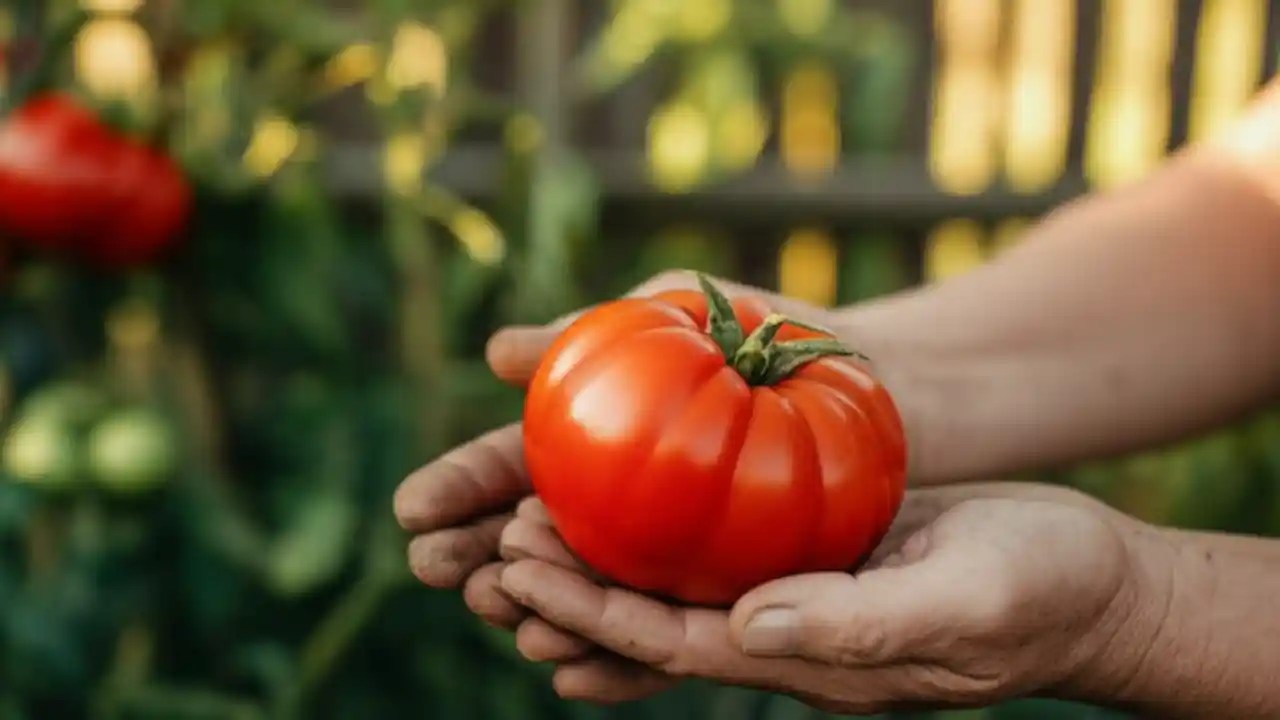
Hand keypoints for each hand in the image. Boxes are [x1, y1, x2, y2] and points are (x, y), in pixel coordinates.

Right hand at [393, 271, 843, 630]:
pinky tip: (574, 673)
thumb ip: (600, 330)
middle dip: (481, 555)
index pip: (515, 466)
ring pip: (592, 590)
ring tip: (503, 617)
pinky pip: (669, 628)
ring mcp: (676, 546)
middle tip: (439, 571)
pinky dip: (619, 655)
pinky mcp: (731, 586)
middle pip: (538, 534)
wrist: (886, 377)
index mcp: (602, 431)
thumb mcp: (687, 309)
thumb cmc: (782, 327)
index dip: (462, 489)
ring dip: (540, 607)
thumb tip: (494, 354)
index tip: (411, 509)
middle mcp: (627, 497)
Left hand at [495, 483, 1175, 713]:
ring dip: (611, 550)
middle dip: (576, 582)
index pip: (671, 642)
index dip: (591, 610)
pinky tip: (638, 486)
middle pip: (658, 614)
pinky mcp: (824, 546)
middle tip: (500, 531)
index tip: (519, 568)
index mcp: (807, 658)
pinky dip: (672, 519)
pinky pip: (729, 538)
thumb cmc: (1041, 595)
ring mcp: (803, 589)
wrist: (1094, 583)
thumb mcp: (961, 606)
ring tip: (536, 509)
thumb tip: (746, 629)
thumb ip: (856, 627)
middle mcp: (789, 631)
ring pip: (683, 577)